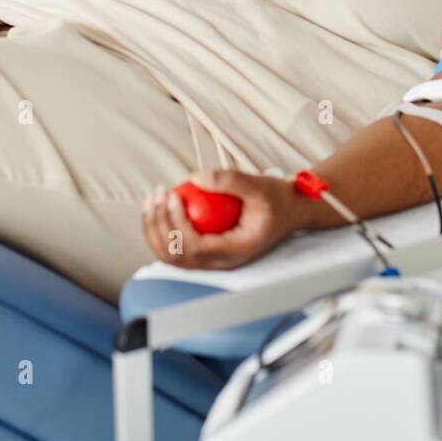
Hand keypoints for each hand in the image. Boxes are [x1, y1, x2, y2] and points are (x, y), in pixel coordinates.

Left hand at [142, 169, 299, 269]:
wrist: (289, 212)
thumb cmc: (277, 200)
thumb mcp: (260, 186)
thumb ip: (230, 180)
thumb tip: (195, 177)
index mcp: (234, 252)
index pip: (194, 247)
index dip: (176, 223)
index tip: (173, 195)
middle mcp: (219, 262)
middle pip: (175, 256)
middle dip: (158, 225)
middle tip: (158, 194)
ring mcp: (211, 260)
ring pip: (171, 255)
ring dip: (154, 228)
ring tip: (152, 199)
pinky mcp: (206, 252)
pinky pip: (176, 246)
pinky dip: (162, 229)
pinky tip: (159, 206)